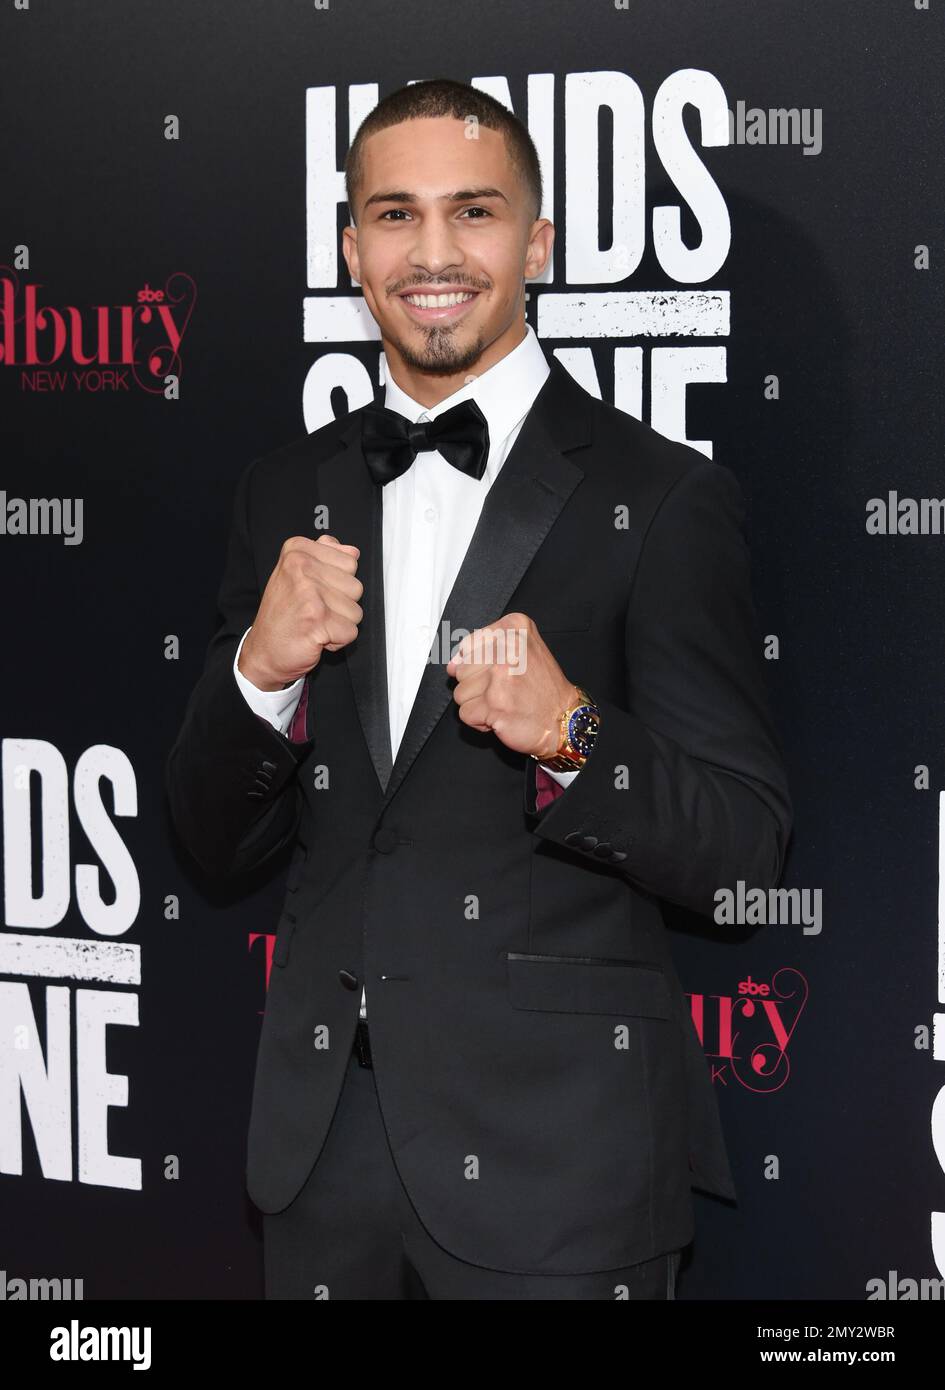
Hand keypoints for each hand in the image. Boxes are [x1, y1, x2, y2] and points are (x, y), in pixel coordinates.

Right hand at [239, 535, 362, 689]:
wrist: (264, 651)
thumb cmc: (282, 616)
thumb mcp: (297, 576)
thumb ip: (326, 557)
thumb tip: (352, 551)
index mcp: (297, 551)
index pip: (350, 562)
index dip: (338, 584)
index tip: (316, 592)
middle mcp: (301, 566)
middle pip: (356, 587)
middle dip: (341, 605)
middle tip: (314, 611)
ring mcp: (309, 592)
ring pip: (356, 610)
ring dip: (340, 623)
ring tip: (315, 623)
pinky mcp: (317, 618)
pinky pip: (351, 631)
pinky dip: (338, 640)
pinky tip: (316, 636)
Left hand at [445, 612, 575, 757]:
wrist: (564, 719)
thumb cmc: (542, 688)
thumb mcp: (520, 651)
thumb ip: (482, 650)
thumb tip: (451, 665)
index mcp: (515, 627)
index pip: (469, 644)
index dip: (479, 666)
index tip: (501, 673)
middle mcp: (508, 647)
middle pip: (462, 669)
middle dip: (478, 686)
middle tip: (506, 690)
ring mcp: (500, 675)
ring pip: (460, 692)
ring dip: (478, 704)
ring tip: (505, 703)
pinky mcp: (494, 703)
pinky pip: (465, 713)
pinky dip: (479, 720)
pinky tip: (501, 716)